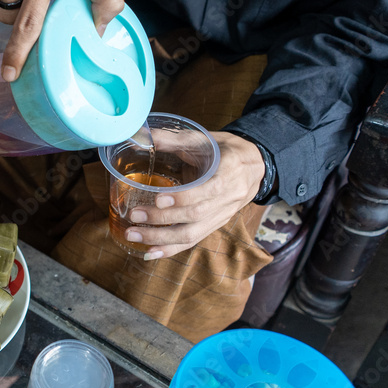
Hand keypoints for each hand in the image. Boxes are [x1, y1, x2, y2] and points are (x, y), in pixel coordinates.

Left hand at [123, 132, 265, 259]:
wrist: (255, 166)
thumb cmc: (225, 150)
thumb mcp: (204, 139)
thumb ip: (174, 139)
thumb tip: (141, 135)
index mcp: (230, 171)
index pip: (208, 190)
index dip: (183, 197)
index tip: (158, 197)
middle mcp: (229, 198)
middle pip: (196, 216)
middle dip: (163, 219)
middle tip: (134, 215)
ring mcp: (222, 215)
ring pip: (193, 234)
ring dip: (161, 239)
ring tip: (133, 234)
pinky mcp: (215, 225)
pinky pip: (193, 241)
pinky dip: (171, 249)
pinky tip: (150, 252)